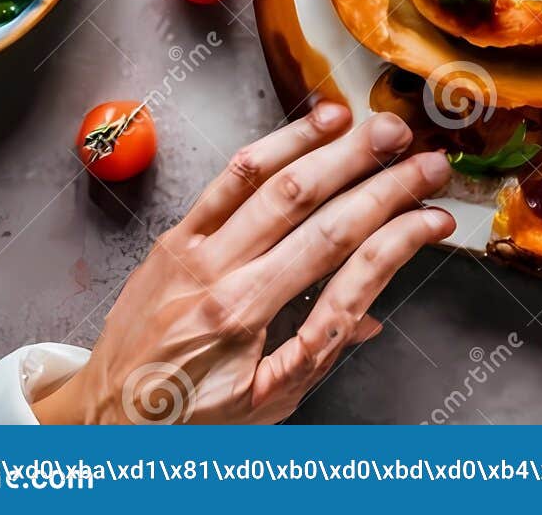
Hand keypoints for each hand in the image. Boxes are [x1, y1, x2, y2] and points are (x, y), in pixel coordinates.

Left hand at [32, 103, 454, 423]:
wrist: (104, 418)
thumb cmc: (186, 418)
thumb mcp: (265, 402)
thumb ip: (319, 351)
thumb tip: (371, 314)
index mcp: (247, 321)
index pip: (342, 262)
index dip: (400, 235)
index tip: (437, 218)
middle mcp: (220, 277)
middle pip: (315, 210)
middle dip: (380, 179)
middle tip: (427, 158)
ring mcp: (195, 248)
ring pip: (274, 180)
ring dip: (335, 147)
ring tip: (382, 127)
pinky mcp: (177, 233)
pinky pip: (231, 175)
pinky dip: (278, 142)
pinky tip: (317, 122)